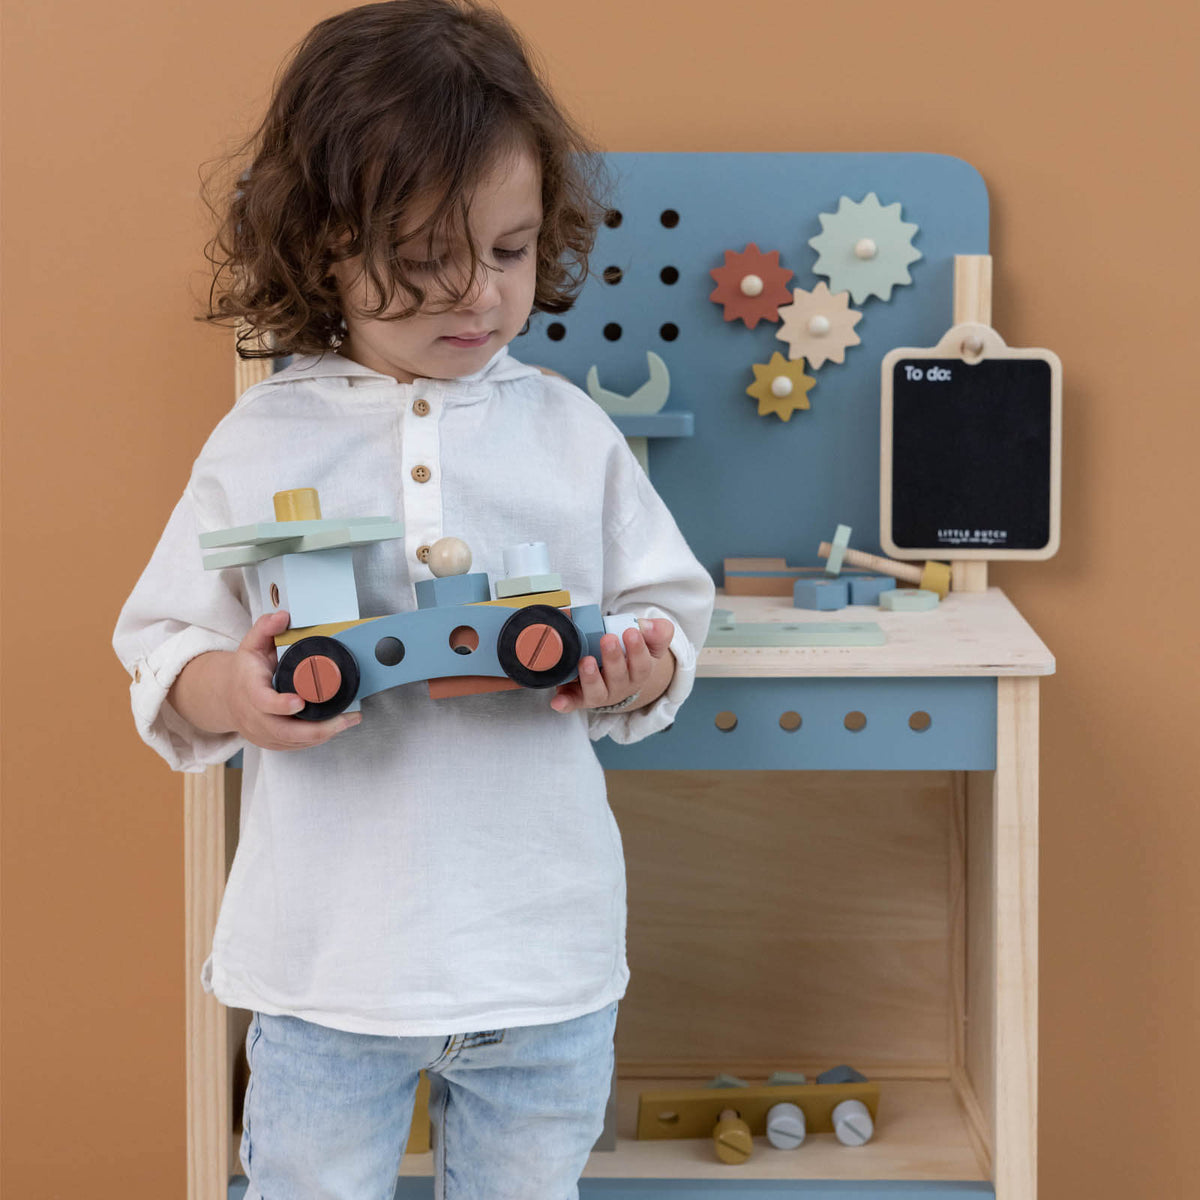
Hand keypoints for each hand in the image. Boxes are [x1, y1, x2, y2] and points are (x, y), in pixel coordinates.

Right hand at [171, 611, 360, 750]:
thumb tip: (283, 616)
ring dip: (324, 734)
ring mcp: (262, 733)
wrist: (227, 696)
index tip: (299, 702)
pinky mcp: (272, 742)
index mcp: (249, 690)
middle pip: (284, 731)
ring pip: (294, 741)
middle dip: (318, 728)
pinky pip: (296, 746)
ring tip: (350, 720)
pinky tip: (337, 727)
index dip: (280, 705)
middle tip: (346, 718)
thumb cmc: (245, 670)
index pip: (263, 702)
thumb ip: (265, 628)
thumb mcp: (251, 644)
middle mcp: (254, 716)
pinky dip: (317, 739)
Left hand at [550, 617, 675, 713]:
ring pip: (597, 692)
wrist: (615, 673)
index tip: (632, 631)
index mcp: (638, 672)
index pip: (642, 664)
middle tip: (608, 639)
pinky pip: (573, 702)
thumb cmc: (629, 653)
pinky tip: (558, 701)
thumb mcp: (648, 640)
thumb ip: (656, 631)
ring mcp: (600, 693)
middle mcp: (620, 686)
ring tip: (586, 661)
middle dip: (613, 658)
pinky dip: (566, 702)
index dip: (638, 649)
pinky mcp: (580, 697)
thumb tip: (647, 626)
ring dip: (591, 678)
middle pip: (619, 677)